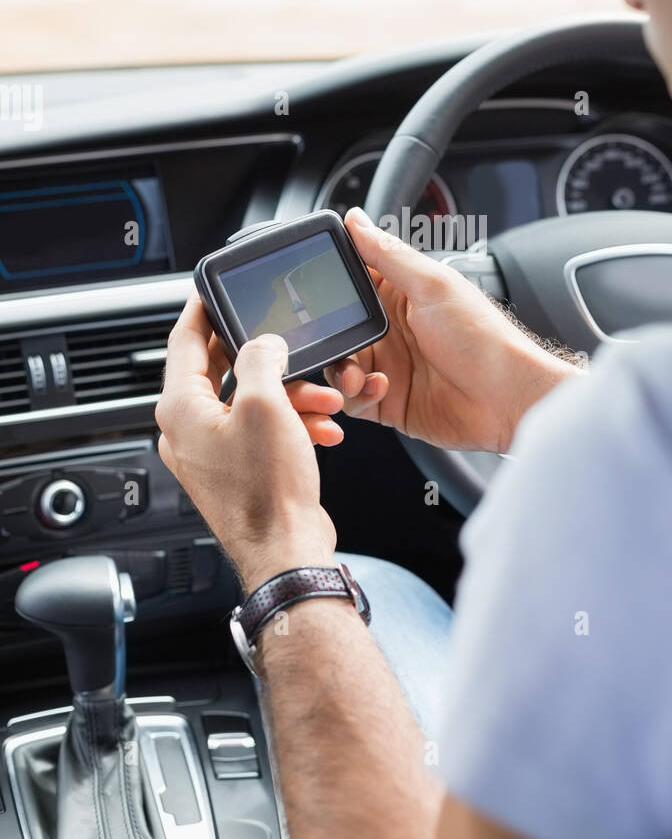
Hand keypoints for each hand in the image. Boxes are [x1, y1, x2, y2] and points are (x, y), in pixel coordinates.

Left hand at [156, 295, 343, 590]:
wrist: (288, 551)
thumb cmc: (268, 492)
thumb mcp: (267, 405)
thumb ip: (261, 358)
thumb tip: (263, 341)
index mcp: (180, 409)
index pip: (183, 340)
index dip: (202, 307)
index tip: (214, 287)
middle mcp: (188, 430)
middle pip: (220, 369)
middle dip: (266, 357)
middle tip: (286, 339)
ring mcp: (212, 453)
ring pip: (249, 401)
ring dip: (290, 393)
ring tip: (324, 399)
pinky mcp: (238, 470)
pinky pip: (262, 430)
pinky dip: (291, 422)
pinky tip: (323, 427)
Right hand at [324, 207, 577, 454]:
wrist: (508, 399)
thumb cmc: (483, 338)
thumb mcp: (432, 285)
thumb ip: (388, 253)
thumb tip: (356, 219)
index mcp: (400, 294)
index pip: (351, 282)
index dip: (329, 286)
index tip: (311, 293)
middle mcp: (391, 330)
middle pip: (337, 329)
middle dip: (328, 338)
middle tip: (335, 342)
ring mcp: (390, 367)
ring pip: (339, 367)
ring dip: (340, 371)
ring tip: (356, 374)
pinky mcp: (389, 402)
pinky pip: (354, 400)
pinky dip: (357, 396)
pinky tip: (379, 388)